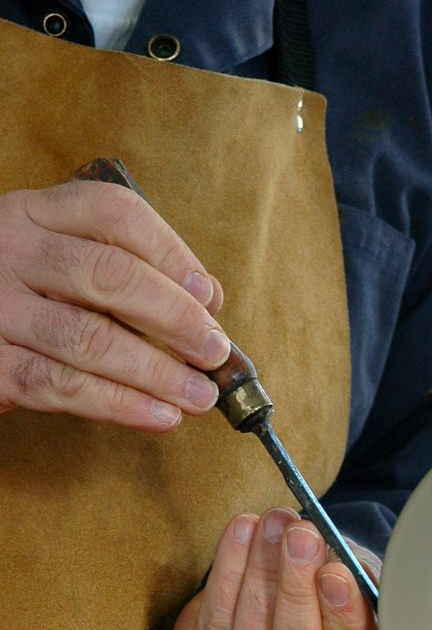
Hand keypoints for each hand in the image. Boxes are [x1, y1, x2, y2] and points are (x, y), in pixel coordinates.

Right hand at [0, 177, 230, 428]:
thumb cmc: (23, 293)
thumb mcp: (60, 259)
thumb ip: (126, 267)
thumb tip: (207, 298)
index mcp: (35, 213)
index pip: (114, 214)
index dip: (172, 254)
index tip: (209, 297)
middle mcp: (11, 251)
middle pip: (108, 275)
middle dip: (174, 317)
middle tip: (214, 352)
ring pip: (87, 337)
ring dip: (155, 372)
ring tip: (200, 397)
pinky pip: (61, 385)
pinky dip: (119, 405)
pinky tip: (159, 416)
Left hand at [171, 507, 400, 629]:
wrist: (299, 619)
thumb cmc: (348, 608)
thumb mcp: (374, 600)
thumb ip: (365, 589)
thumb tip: (338, 560)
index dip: (344, 624)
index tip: (336, 575)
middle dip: (295, 593)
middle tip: (300, 538)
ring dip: (259, 577)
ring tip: (273, 526)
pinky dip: (225, 578)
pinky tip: (242, 535)